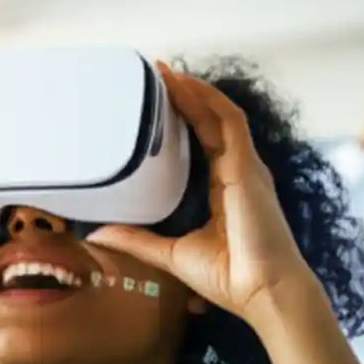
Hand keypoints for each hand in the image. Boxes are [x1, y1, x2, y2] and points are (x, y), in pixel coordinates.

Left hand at [87, 63, 319, 327]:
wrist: (264, 292)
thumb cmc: (229, 278)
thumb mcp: (170, 254)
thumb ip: (137, 240)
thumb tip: (99, 233)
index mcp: (226, 189)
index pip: (205, 142)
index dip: (185, 117)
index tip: (160, 100)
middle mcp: (239, 173)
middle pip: (212, 121)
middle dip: (187, 95)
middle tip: (158, 73)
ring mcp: (246, 168)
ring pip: (220, 115)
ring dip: (195, 90)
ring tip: (168, 71)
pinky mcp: (248, 168)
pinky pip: (229, 122)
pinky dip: (209, 101)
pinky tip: (187, 85)